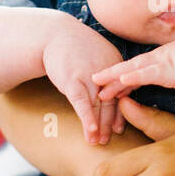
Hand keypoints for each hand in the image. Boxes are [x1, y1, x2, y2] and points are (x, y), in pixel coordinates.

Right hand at [42, 20, 126, 145]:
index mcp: (116, 65)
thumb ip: (107, 74)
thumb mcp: (97, 56)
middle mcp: (106, 72)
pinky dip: (87, 117)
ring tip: (96, 142)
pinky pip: (82, 103)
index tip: (118, 128)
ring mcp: (89, 76)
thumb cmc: (75, 48)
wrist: (54, 34)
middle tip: (108, 140)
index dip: (120, 112)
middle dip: (109, 123)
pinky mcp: (72, 80)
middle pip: (111, 102)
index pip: (120, 94)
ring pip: (97, 106)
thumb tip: (109, 95)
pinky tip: (90, 130)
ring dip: (98, 126)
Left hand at [92, 35, 174, 122]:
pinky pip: (145, 72)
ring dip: (113, 75)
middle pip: (129, 69)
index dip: (125, 80)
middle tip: (95, 85)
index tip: (112, 88)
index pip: (139, 72)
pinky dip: (131, 76)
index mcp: (165, 64)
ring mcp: (161, 62)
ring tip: (96, 81)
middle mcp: (159, 60)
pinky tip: (118, 80)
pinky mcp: (166, 67)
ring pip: (130, 69)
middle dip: (111, 78)